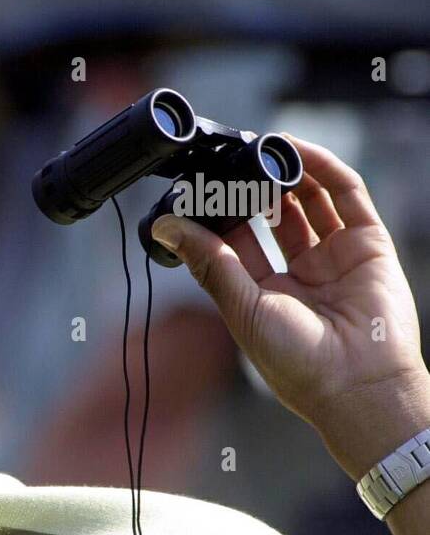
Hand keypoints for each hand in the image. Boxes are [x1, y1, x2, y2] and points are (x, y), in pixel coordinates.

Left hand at [148, 135, 428, 437]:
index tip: (195, 189)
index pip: (236, 241)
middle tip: (228, 163)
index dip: (218, 214)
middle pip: (271, 216)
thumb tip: (167, 228)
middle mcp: (299, 273)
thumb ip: (210, 262)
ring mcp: (334, 257)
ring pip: (308, 200)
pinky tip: (293, 151)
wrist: (358, 384)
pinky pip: (346, 195)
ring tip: (258, 150)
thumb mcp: (242, 307)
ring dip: (283, 174)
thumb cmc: (298, 363)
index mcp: (263, 293)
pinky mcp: (368, 244)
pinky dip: (322, 168)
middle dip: (250, 190)